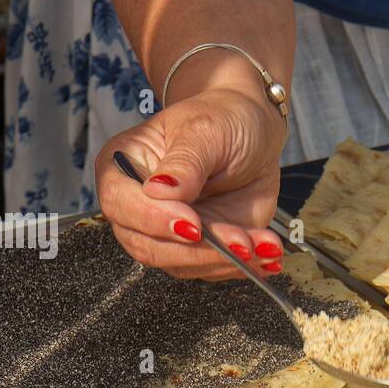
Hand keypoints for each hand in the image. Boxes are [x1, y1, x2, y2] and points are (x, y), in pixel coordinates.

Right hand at [94, 87, 286, 279]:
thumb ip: (184, 164)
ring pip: (183, 264)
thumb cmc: (221, 119)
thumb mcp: (204, 131)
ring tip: (263, 244)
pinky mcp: (198, 247)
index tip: (193, 224)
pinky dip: (243, 265)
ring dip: (226, 260)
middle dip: (198, 251)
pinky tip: (267, 251)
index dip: (154, 220)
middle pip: (148, 246)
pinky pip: (213, 268)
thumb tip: (161, 191)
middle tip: (240, 243)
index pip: (120, 204)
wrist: (253, 132)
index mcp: (122, 168)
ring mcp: (167, 232)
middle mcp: (138, 206)